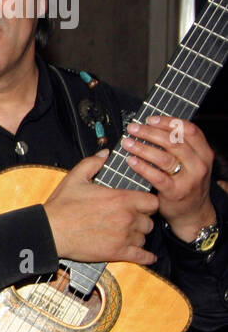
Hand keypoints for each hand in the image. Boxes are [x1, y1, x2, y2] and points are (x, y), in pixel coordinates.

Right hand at [43, 151, 157, 264]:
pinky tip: (147, 256)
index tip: (139, 205)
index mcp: (121, 199)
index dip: (146, 203)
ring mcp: (123, 236)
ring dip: (138, 236)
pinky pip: (141, 256)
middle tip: (131, 220)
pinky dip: (146, 257)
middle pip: (149, 221)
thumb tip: (105, 154)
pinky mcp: (117, 252)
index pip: (152, 202)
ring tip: (128, 234)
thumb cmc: (61, 207)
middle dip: (141, 220)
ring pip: (144, 237)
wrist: (50, 231)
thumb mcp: (75, 178)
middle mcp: (127, 218)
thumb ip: (93, 163)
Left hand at [121, 116, 215, 242]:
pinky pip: (156, 176)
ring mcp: (188, 179)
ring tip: (128, 142)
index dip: (168, 122)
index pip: (189, 130)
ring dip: (142, 147)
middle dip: (150, 132)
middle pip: (173, 142)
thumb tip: (153, 127)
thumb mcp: (192, 162)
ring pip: (164, 157)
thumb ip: (180, 146)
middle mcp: (199, 164)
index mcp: (203, 152)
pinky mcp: (175, 192)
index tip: (150, 119)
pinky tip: (131, 160)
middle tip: (133, 129)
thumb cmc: (187, 183)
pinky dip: (142, 166)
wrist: (193, 212)